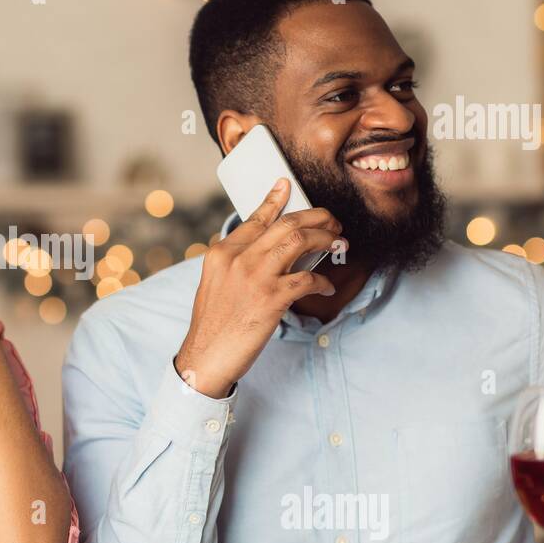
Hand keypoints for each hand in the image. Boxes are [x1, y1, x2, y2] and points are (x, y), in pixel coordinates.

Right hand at [175, 178, 344, 397]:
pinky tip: (327, 287)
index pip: (255, 219)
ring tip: (338, 242)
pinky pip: (308, 279)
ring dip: (325, 239)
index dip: (275, 200)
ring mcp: (255, 277)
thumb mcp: (216, 284)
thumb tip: (268, 252)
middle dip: (316, 218)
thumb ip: (237, 263)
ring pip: (299, 241)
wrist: (205, 357)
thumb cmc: (213, 325)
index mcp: (222, 253)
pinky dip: (323, 281)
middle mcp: (238, 259)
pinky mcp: (271, 299)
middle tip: (332, 222)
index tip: (287, 185)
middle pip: (285, 225)